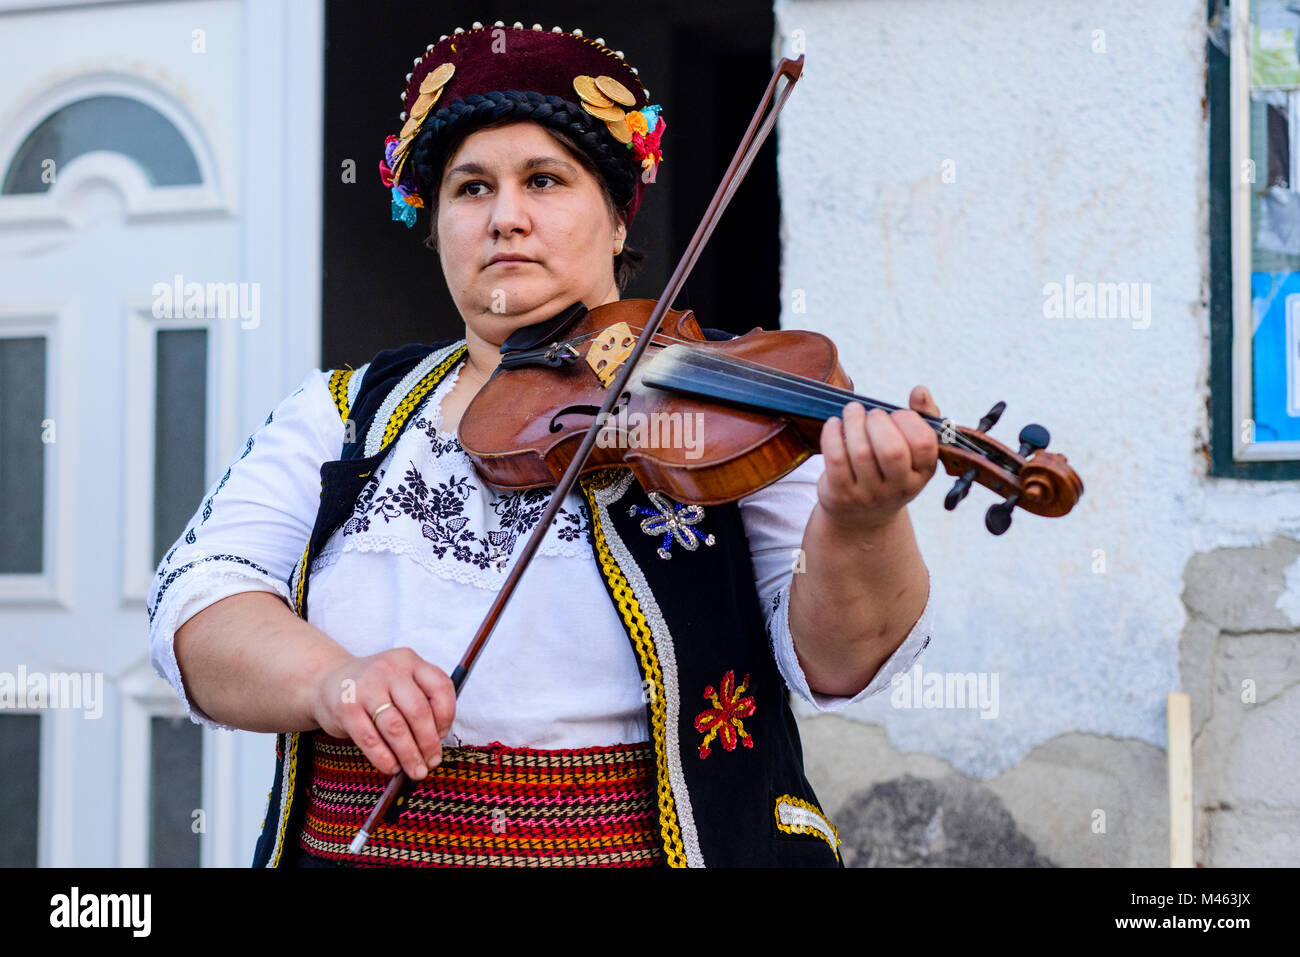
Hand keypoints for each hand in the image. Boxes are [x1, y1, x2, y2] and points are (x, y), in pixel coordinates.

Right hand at [310, 647, 455, 779]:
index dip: (447, 716)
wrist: (327, 681)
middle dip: (429, 743)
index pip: (440, 687)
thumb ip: (422, 700)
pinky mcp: (346, 708)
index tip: (443, 735)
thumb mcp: (400, 680)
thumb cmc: (374, 688)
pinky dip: (384, 758)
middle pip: (418, 711)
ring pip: (396, 728)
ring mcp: (365, 687)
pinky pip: (370, 739)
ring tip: (416, 770)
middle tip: (432, 761)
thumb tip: (438, 740)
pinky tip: (392, 767)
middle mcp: (389, 669)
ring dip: (409, 755)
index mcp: (409, 660)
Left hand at [817, 386, 941, 532]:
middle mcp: (899, 488)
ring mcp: (869, 494)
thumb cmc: (890, 470)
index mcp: (922, 473)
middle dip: (878, 421)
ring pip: (860, 451)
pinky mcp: (841, 494)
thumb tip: (920, 391)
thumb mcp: (912, 450)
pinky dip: (832, 434)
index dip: (909, 421)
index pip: (924, 443)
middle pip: (891, 450)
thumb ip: (923, 417)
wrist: (862, 516)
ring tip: (852, 412)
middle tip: (871, 415)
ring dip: (853, 422)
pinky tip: (834, 424)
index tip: (896, 415)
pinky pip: (835, 458)